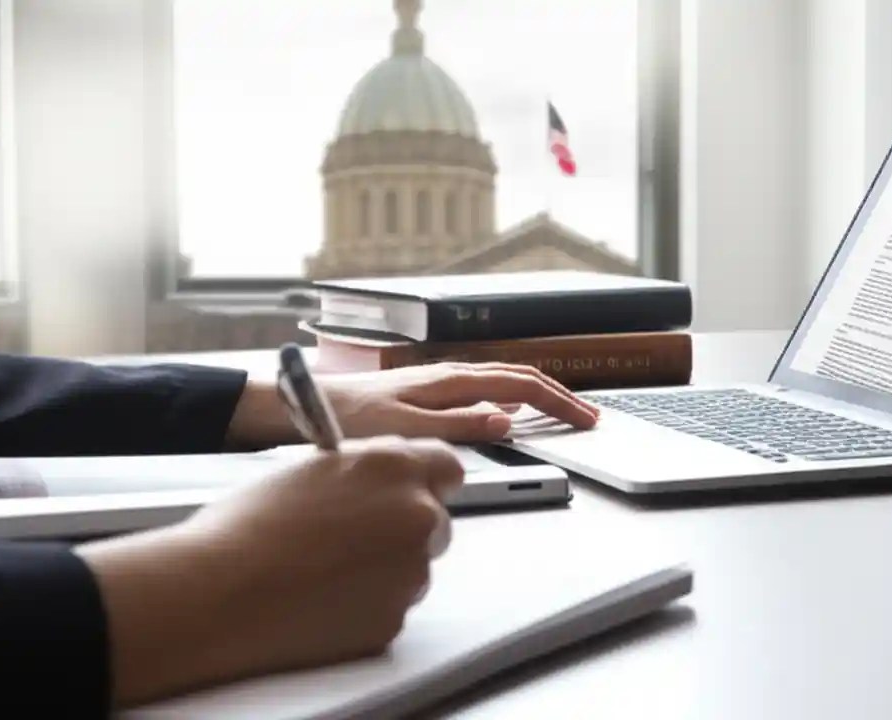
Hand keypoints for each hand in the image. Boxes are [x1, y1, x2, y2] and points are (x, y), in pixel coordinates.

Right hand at [77, 436, 462, 707]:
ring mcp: (411, 570)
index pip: (448, 466)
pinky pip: (390, 607)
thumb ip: (363, 470)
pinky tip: (321, 598)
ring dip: (384, 569)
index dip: (427, 481)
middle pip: (436, 521)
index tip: (413, 492)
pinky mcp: (395, 618)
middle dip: (405, 529)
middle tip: (355, 539)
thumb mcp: (314, 468)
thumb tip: (379, 479)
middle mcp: (415, 514)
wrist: (219, 590)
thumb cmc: (247, 525)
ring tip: (323, 570)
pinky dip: (366, 605)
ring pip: (413, 568)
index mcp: (394, 466)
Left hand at [318, 362, 600, 441]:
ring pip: (504, 382)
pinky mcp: (429, 392)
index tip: (585, 421)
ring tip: (562, 412)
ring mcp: (440, 382)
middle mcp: (449, 375)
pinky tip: (511, 414)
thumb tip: (505, 421)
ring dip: (538, 396)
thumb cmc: (346, 419)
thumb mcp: (404, 429)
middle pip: (519, 378)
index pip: (521, 386)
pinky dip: (512, 399)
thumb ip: (457, 425)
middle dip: (558, 396)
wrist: (303, 406)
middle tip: (588, 417)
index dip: (558, 403)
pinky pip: (485, 390)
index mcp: (450, 381)